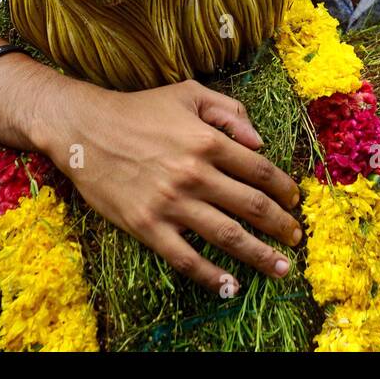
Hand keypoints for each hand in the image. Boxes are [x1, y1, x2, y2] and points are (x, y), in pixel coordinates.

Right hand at [38, 79, 302, 294]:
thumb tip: (260, 141)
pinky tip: (231, 286)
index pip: (260, 171)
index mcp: (208, 141)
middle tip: (295, 238)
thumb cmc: (139, 109)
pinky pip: (186, 258)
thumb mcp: (189, 93)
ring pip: (228, 236)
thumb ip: (230, 112)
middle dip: (281, 225)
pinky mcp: (147, 226)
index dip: (284, 189)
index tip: (294, 201)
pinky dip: (211, 276)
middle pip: (252, 206)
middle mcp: (195, 174)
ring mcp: (171, 203)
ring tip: (281, 267)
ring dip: (260, 255)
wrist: (83, 129)